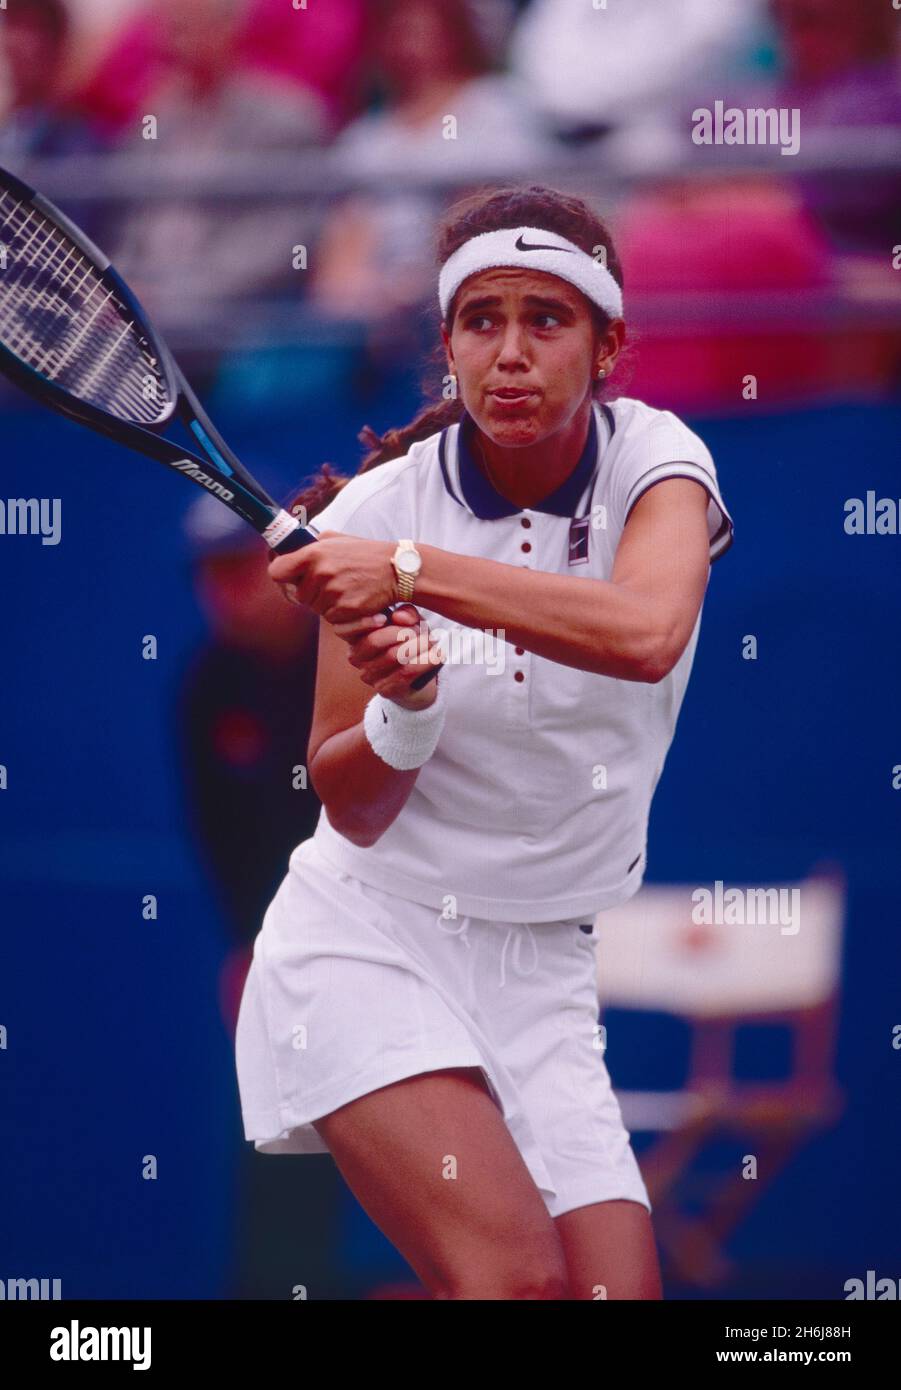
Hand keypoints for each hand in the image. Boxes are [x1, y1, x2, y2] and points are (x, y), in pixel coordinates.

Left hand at [269, 531, 396, 621]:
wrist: (396, 570)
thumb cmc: (366, 554)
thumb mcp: (337, 539)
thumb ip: (312, 545)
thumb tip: (292, 551)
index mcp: (314, 553)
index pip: (277, 571)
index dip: (282, 576)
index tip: (290, 578)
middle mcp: (320, 573)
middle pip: (298, 595)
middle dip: (311, 592)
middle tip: (331, 583)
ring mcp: (333, 593)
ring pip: (315, 609)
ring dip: (326, 604)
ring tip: (345, 590)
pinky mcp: (345, 610)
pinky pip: (331, 620)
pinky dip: (340, 614)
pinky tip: (353, 600)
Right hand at [337, 603, 443, 708]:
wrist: (418, 677)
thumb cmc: (408, 642)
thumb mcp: (409, 622)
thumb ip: (406, 614)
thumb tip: (399, 617)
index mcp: (355, 636)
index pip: (343, 629)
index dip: (362, 622)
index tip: (384, 618)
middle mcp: (356, 657)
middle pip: (374, 641)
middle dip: (402, 632)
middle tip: (419, 631)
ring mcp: (369, 676)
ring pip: (394, 656)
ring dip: (418, 645)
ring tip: (431, 641)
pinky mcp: (385, 690)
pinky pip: (407, 672)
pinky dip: (426, 660)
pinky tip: (436, 655)